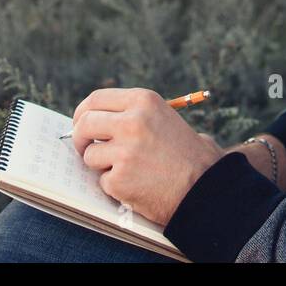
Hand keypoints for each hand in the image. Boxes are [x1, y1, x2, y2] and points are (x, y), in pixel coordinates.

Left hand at [71, 88, 224, 225]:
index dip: (83, 112)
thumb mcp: (163, 117)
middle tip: (85, 147)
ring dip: (101, 164)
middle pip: (85, 123)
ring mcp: (125, 151)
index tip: (80, 123)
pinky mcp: (120, 179)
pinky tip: (136, 184)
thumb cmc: (186, 153)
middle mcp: (132, 121)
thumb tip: (93, 118)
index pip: (96, 99)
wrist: (205, 186)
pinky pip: (103, 180)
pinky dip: (115, 185)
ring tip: (127, 168)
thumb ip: (131, 113)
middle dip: (80, 137)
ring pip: (89, 154)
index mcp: (143, 101)